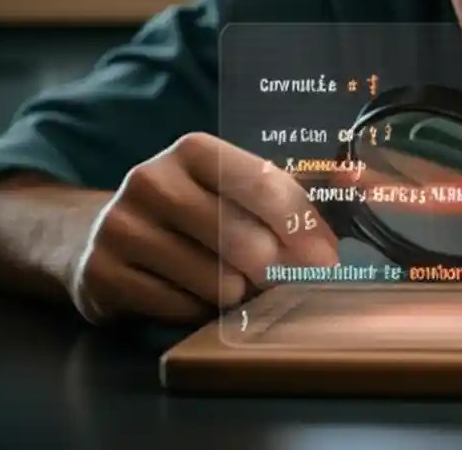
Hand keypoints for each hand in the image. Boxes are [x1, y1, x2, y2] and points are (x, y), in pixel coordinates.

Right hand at [69, 132, 339, 323]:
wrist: (99, 237)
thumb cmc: (191, 212)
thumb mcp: (231, 187)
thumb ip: (291, 189)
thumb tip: (362, 181)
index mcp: (194, 150)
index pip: (262, 183)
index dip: (302, 224)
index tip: (327, 258)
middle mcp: (152, 180)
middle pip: (242, 240)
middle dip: (274, 271)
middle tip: (281, 281)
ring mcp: (121, 226)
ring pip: (215, 281)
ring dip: (238, 295)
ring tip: (233, 285)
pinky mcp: (101, 273)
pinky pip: (180, 308)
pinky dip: (199, 312)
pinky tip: (193, 296)